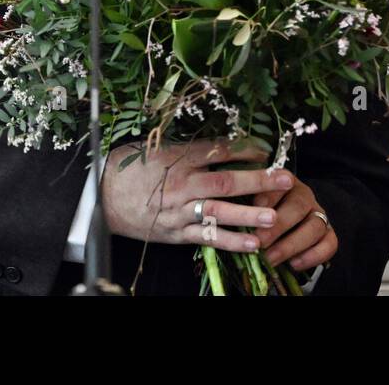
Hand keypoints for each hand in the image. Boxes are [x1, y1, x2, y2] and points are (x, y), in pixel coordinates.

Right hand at [101, 138, 291, 252]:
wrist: (103, 196)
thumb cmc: (134, 167)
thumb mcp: (162, 148)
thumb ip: (194, 148)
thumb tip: (231, 143)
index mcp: (178, 158)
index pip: (219, 151)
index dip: (246, 149)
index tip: (267, 149)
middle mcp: (181, 185)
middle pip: (226, 181)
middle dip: (258, 181)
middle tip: (286, 179)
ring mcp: (179, 211)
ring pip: (219, 213)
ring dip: (249, 216)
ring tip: (274, 218)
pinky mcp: (177, 233)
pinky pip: (207, 238)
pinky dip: (231, 242)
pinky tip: (253, 244)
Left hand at [252, 173, 338, 271]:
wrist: (274, 228)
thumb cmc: (255, 215)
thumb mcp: (246, 205)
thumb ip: (243, 206)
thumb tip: (233, 217)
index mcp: (283, 183)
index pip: (281, 182)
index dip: (269, 194)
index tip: (255, 206)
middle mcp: (303, 196)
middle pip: (299, 205)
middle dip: (279, 225)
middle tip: (260, 241)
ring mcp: (318, 214)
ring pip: (315, 226)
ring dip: (292, 244)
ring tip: (271, 258)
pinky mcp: (328, 234)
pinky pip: (330, 244)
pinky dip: (313, 256)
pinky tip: (293, 265)